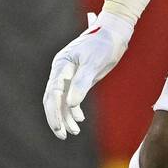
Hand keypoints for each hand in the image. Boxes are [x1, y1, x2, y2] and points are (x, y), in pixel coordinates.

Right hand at [43, 11, 133, 138]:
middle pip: (52, 98)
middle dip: (56, 117)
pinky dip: (73, 110)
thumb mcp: (93, 63)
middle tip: (62, 134)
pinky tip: (79, 120)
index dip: (54, 110)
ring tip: (73, 132)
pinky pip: (71, 97)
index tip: (59, 126)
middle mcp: (61, 70)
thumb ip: (82, 83)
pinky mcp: (79, 79)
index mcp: (61, 64)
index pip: (53, 92)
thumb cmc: (104, 44)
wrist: (114, 33)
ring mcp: (69, 75)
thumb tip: (71, 104)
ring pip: (61, 100)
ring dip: (65, 116)